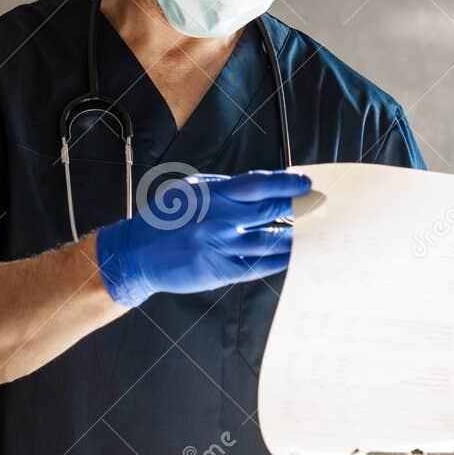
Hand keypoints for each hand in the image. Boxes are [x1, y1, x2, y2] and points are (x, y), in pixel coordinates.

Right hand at [94, 170, 314, 307]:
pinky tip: (294, 256)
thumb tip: (261, 186)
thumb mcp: (191, 189)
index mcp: (213, 194)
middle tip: (318, 206)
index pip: (260, 184)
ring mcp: (221, 246)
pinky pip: (260, 265)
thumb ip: (224, 187)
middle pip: (272, 209)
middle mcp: (220, 219)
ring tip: (314, 231)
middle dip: (300, 207)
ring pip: (271, 240)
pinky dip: (281, 260)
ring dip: (297, 235)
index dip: (287, 183)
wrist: (136, 254)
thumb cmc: (165, 219)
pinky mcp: (220, 271)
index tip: (306, 184)